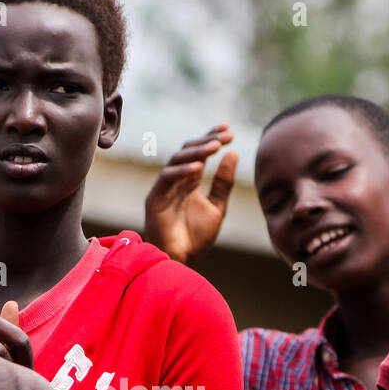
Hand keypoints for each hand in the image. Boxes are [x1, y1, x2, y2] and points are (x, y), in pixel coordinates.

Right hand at [144, 124, 237, 263]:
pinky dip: (183, 170)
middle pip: (188, 150)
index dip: (211, 138)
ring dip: (197, 151)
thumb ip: (223, 182)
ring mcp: (164, 188)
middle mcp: (176, 180)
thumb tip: (233, 152)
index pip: (199, 152)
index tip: (228, 129)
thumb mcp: (217, 207)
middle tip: (226, 135)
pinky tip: (199, 167)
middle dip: (207, 140)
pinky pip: (167, 177)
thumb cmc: (196, 238)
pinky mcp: (155, 198)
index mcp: (190, 180)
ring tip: (215, 146)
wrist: (180, 261)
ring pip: (177, 159)